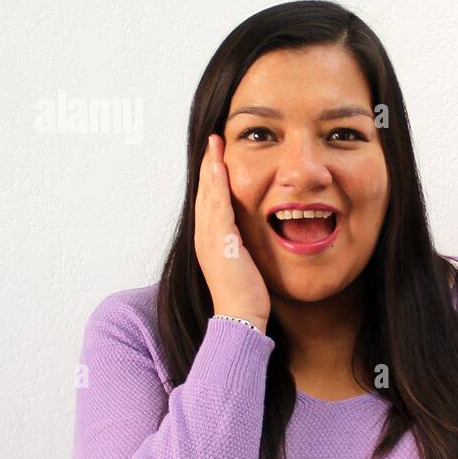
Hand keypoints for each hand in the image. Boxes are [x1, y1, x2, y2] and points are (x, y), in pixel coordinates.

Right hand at [194, 134, 269, 331]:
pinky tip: (220, 167)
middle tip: (213, 140)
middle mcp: (205, 236)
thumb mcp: (246, 264)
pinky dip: (216, 185)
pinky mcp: (218, 242)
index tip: (218, 155)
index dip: (213, 177)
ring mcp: (209, 239)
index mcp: (211, 241)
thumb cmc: (248, 297)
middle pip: (205, 192)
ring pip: (208, 194)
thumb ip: (246, 248)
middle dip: (209, 164)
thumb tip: (253, 240)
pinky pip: (216, 207)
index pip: (211, 201)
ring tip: (215, 143)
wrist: (241, 318)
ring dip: (211, 167)